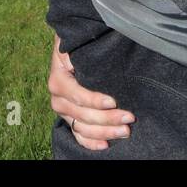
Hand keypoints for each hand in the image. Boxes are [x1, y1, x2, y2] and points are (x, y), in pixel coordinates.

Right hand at [48, 33, 134, 150]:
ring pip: (82, 127)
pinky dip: (91, 142)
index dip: (94, 100)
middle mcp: (57, 97)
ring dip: (104, 132)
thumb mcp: (77, 41)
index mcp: (58, 77)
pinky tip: (106, 145)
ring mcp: (63, 110)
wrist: (73, 49)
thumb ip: (83, 45)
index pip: (76, 94)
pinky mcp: (70, 118)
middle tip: (129, 118)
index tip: (113, 101)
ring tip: (125, 131)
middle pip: (81, 114)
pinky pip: (78, 135)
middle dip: (107, 118)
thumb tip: (96, 44)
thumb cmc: (80, 43)